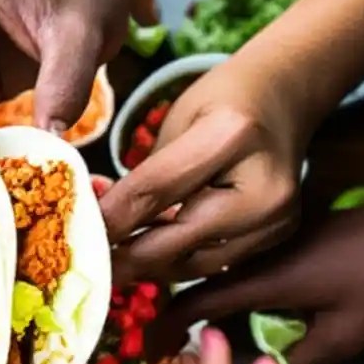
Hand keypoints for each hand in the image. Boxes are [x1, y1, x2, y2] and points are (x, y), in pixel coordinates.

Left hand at [103, 61, 304, 282]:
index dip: (110, 220)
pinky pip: (214, 263)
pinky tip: (148, 258)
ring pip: (194, 264)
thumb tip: (99, 224)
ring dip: (148, 266)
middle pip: (176, 240)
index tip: (76, 236)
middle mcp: (263, 187)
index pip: (155, 192)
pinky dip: (178, 261)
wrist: (286, 96)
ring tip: (111, 265)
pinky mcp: (279, 237)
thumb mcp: (176, 120)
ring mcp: (278, 219)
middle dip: (125, 256)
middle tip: (87, 266)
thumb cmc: (223, 100)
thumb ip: (143, 176)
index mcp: (232, 137)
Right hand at [148, 202, 363, 363]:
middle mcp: (261, 256)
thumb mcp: (344, 336)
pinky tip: (257, 315)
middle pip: (208, 288)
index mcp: (266, 280)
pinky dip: (244, 293)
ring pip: (230, 277)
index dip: (168, 326)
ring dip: (218, 306)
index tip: (149, 349)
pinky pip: (254, 269)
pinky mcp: (294, 238)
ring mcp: (277, 243)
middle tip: (180, 351)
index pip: (198, 303)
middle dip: (188, 319)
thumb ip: (298, 360)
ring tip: (212, 338)